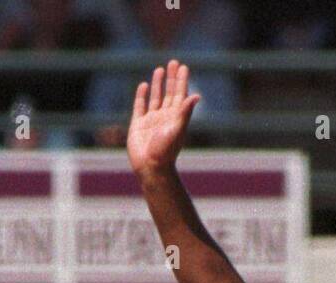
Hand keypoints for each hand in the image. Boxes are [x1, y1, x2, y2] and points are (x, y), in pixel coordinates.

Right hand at [128, 60, 199, 178]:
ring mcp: (151, 121)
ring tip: (159, 69)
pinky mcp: (138, 125)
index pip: (180, 95)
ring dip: (158, 84)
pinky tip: (143, 85)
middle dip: (171, 78)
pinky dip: (142, 96)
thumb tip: (196, 96)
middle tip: (173, 62)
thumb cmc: (165, 151)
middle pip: (169, 93)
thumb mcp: (177, 129)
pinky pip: (140, 106)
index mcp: (175, 118)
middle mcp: (165, 118)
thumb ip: (185, 112)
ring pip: (156, 98)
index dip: (182, 81)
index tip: (183, 67)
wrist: (150, 168)